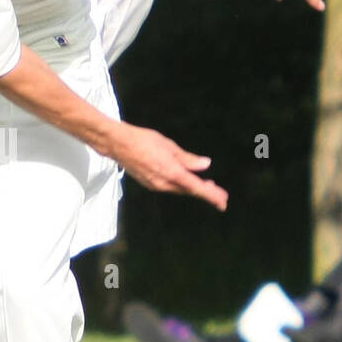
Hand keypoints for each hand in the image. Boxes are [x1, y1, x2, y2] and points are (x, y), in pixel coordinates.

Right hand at [113, 125, 227, 210]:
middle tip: (221, 195)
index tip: (223, 201)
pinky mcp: (149, 183)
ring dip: (194, 189)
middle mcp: (164, 183)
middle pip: (189, 191)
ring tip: (208, 185)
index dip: (212, 195)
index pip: (196, 188)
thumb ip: (188, 158)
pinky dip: (181, 186)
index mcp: (172, 173)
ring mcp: (155, 185)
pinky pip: (169, 187)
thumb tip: (205, 164)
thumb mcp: (169, 146)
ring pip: (179, 190)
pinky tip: (186, 180)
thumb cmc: (144, 140)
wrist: (118, 144)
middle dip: (206, 193)